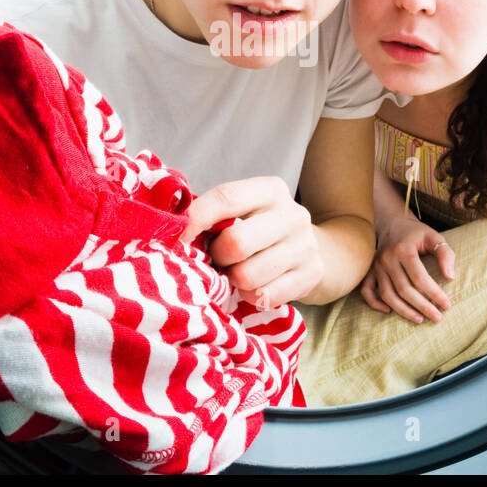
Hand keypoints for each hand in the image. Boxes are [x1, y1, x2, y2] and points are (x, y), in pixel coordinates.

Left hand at [182, 177, 323, 309]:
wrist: (315, 250)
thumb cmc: (262, 230)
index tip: (174, 238)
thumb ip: (214, 216)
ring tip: (236, 274)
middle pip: (236, 243)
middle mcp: (293, 214)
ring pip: (248, 276)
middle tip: (216, 260)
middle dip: (217, 257)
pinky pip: (265, 296)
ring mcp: (306, 246)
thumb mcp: (245, 212)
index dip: (195, 219)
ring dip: (233, 281)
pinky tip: (254, 287)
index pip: (226, 198)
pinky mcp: (312, 275)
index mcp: (270, 190)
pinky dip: (251, 296)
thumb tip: (171, 231)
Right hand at [359, 216, 456, 323]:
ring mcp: (376, 266)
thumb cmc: (416, 233)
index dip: (434, 293)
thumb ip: (445, 254)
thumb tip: (450, 277)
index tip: (447, 305)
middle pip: (404, 289)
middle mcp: (387, 259)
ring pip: (387, 294)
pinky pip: (367, 291)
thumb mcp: (434, 237)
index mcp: (404, 250)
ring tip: (420, 319)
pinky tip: (389, 311)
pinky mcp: (369, 271)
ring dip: (403, 310)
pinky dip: (375, 303)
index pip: (420, 278)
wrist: (392, 223)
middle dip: (423, 306)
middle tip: (438, 318)